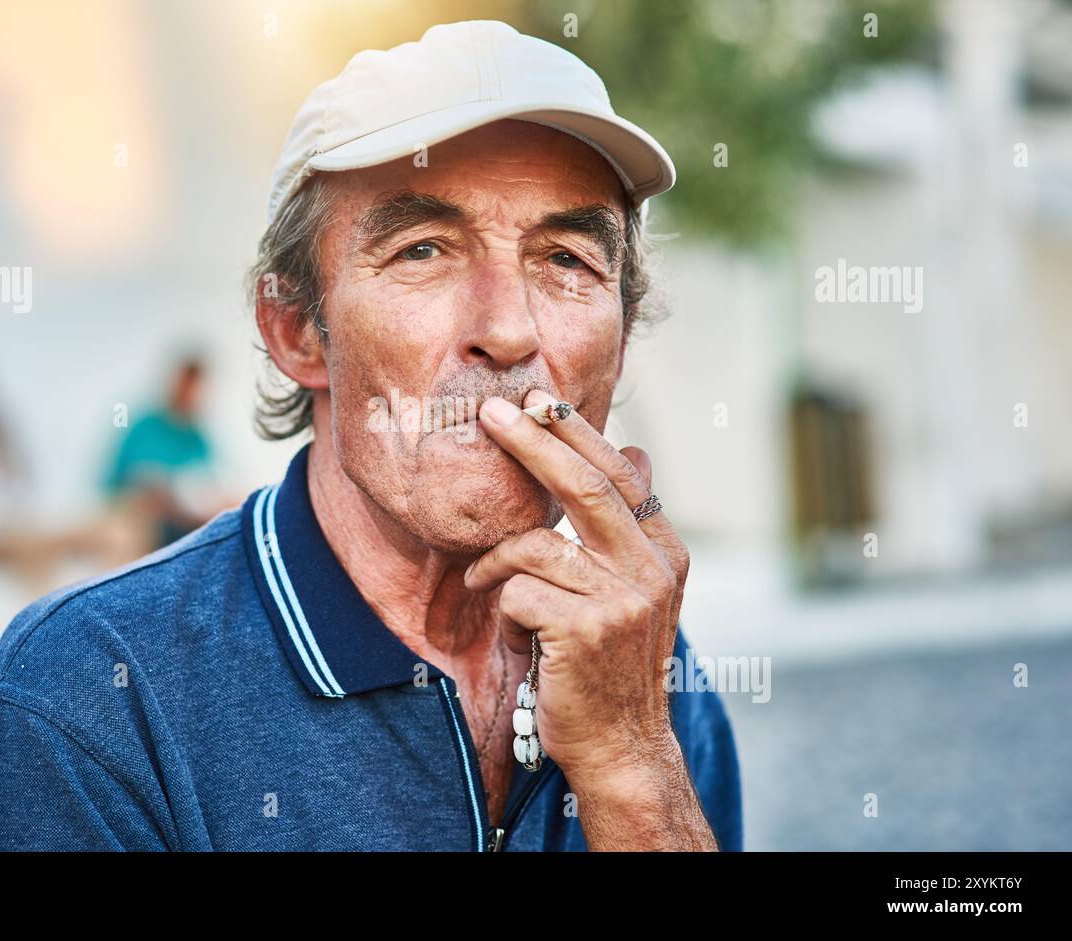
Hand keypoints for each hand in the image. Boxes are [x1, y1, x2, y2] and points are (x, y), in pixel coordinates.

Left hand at [465, 388, 712, 847]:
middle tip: (494, 413)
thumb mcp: (634, 590)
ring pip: (535, 546)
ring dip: (496, 566)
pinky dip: (504, 611)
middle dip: (534, 442)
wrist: (621, 746)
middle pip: (584, 486)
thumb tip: (635, 449)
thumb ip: (627, 528)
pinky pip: (518, 593)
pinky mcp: (586, 630)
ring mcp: (623, 600)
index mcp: (665, 553)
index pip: (619, 475)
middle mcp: (652, 570)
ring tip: (483, 588)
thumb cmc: (610, 663)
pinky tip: (517, 638)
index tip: (538, 402)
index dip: (577, 434)